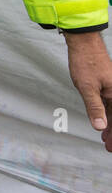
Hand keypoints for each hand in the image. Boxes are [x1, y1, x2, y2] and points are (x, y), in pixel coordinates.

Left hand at [66, 31, 111, 150]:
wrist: (84, 44)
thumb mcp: (87, 88)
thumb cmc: (85, 62)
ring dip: (111, 126)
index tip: (111, 148)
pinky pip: (111, 105)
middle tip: (109, 147)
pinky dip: (107, 116)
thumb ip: (94, 107)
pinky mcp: (108, 87)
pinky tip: (103, 123)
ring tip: (106, 140)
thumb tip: (100, 126)